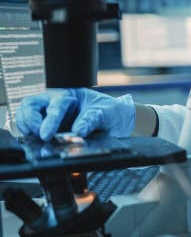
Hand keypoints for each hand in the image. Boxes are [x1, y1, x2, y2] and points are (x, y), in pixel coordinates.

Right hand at [16, 88, 135, 140]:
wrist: (118, 120)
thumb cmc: (110, 111)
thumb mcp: (105, 112)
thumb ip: (92, 119)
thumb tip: (78, 131)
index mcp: (70, 95)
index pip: (55, 105)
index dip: (49, 120)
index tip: (47, 134)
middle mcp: (56, 103)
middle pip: (31, 105)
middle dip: (29, 119)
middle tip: (38, 135)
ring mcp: (50, 115)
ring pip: (26, 115)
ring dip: (26, 126)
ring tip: (35, 138)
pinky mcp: (49, 127)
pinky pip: (31, 129)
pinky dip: (29, 134)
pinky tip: (34, 141)